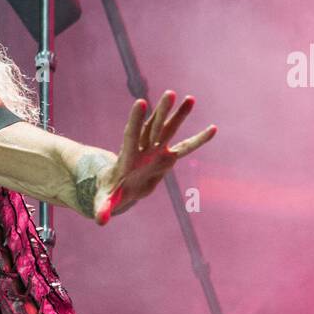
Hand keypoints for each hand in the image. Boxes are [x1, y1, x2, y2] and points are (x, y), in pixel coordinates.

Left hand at [93, 90, 215, 224]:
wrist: (121, 187)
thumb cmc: (111, 192)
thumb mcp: (105, 200)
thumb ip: (103, 207)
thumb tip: (100, 221)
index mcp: (128, 157)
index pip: (131, 135)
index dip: (135, 120)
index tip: (140, 101)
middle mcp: (143, 149)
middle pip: (152, 127)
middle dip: (161, 111)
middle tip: (170, 93)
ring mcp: (155, 151)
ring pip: (168, 130)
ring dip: (179, 115)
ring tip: (190, 98)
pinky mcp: (166, 157)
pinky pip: (185, 147)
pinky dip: (198, 140)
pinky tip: (213, 129)